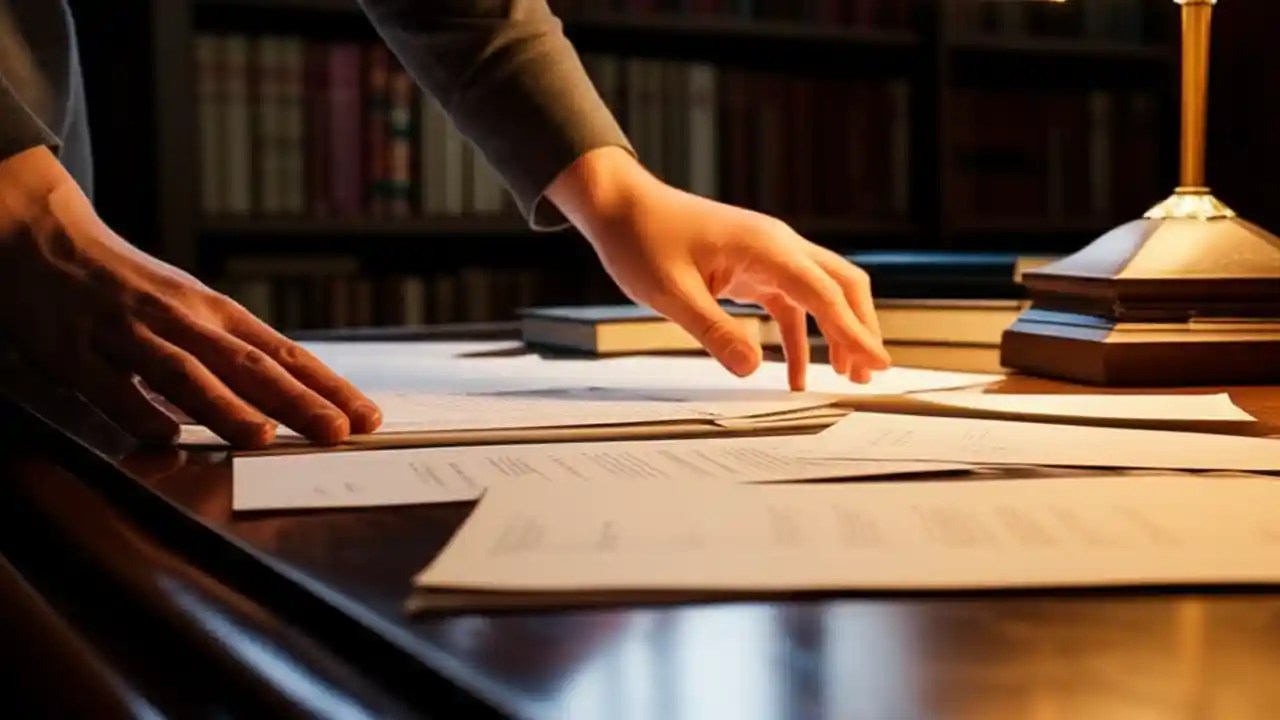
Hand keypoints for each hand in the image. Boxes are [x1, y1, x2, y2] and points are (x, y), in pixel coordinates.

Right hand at [0, 147, 381, 446]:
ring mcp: (127, 333)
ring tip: (263, 436)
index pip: (283, 352)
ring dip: (225, 405)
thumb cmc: (131, 287)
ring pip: (184, 371)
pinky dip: (138, 411)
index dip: (326, 386)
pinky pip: (110, 386)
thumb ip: (231, 351)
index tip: (365, 416)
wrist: (45, 239)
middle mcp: (180, 318)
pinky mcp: (76, 350)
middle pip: (247, 363)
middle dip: (296, 400)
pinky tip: (165, 436)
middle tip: (339, 431)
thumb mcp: (189, 308)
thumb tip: (289, 398)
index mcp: (213, 311)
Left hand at [546, 147, 889, 390]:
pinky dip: (799, 335)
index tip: (877, 361)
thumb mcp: (670, 293)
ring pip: (821, 293)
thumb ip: (713, 330)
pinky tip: (795, 372)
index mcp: (766, 247)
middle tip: (870, 372)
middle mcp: (777, 246)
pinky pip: (790, 303)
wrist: (621, 207)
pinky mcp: (753, 267)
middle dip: (860, 327)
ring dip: (837, 331)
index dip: (854, 331)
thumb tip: (748, 369)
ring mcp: (768, 255)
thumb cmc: (642, 239)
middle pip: (840, 285)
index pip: (825, 293)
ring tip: (845, 376)